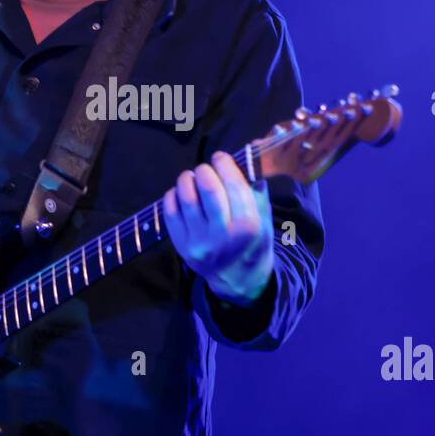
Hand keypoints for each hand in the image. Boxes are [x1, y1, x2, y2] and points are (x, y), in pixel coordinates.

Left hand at [162, 150, 273, 305]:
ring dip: (187, 179)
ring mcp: (199, 241)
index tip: (220, 157)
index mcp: (248, 225)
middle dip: (204, 170)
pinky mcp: (181, 245)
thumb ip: (256, 189)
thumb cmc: (252, 242)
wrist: (237, 278)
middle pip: (207, 187)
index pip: (233, 184)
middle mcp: (223, 234)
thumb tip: (249, 156)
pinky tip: (180, 193)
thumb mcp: (264, 218)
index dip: (224, 164)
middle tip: (206, 168)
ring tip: (192, 177)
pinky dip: (173, 195)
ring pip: (186, 197)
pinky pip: (170, 211)